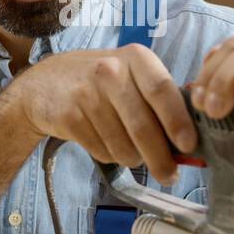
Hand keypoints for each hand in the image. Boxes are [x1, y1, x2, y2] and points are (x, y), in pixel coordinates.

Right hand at [11, 44, 195, 184]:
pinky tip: (105, 143)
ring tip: (131, 153)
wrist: (43, 85)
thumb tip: (191, 140)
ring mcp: (87, 93)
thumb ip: (160, 100)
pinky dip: (109, 156)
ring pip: (123, 145)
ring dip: (133, 159)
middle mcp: (111, 71)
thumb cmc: (98, 83)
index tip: (188, 146)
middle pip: (143, 126)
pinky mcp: (69, 116)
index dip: (178, 122)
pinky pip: (102, 151)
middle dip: (160, 158)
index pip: (163, 91)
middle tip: (169, 175)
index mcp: (136, 58)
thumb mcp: (130, 76)